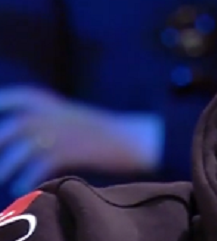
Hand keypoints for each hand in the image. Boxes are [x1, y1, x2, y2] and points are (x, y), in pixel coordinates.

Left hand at [0, 87, 162, 196]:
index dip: (3, 102)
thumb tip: (21, 133)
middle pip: (13, 126)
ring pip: (21, 150)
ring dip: (6, 166)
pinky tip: (21, 187)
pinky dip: (26, 179)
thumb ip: (49, 120)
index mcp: (56, 103)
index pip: (20, 97)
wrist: (136, 139)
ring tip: (1, 178)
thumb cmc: (105, 133)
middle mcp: (56, 114)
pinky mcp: (71, 152)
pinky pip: (39, 167)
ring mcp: (62, 133)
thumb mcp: (74, 118)